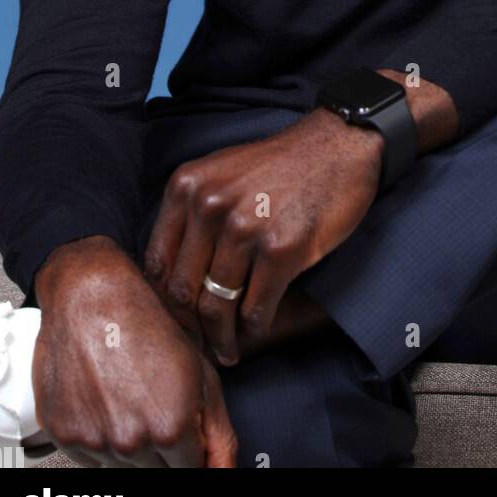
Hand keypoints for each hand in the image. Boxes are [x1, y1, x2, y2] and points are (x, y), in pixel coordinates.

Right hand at [32, 237, 236, 467]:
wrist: (91, 296)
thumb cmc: (145, 323)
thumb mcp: (201, 371)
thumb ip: (219, 433)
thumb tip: (224, 471)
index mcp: (171, 428)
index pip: (190, 471)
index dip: (191, 447)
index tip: (184, 427)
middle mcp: (130, 441)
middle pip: (156, 471)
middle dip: (162, 444)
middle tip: (152, 398)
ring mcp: (94, 441)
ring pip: (123, 465)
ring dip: (130, 441)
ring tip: (127, 393)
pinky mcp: (64, 434)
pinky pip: (90, 457)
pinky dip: (99, 436)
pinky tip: (105, 399)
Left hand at [142, 107, 383, 367]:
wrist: (339, 145)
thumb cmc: (281, 165)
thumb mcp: (220, 172)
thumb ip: (192, 212)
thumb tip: (170, 274)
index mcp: (186, 187)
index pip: (157, 264)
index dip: (163, 302)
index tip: (177, 321)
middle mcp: (209, 206)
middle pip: (182, 291)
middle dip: (190, 328)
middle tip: (199, 346)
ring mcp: (244, 228)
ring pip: (217, 306)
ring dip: (222, 338)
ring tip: (227, 351)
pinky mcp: (281, 250)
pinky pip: (256, 309)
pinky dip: (254, 329)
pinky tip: (256, 332)